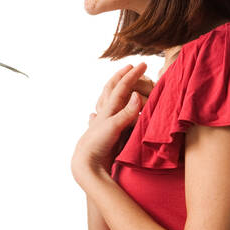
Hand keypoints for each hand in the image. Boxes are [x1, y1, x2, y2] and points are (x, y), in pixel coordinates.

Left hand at [72, 62, 149, 181]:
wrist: (86, 165)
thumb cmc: (98, 145)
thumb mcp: (114, 126)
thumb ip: (126, 112)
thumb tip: (137, 94)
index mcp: (108, 109)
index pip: (122, 87)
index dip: (133, 75)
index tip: (143, 64)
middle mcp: (103, 114)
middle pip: (110, 90)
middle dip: (121, 77)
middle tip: (130, 67)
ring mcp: (101, 124)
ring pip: (105, 102)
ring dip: (110, 91)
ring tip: (114, 85)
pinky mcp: (101, 135)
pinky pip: (98, 118)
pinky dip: (98, 112)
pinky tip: (93, 114)